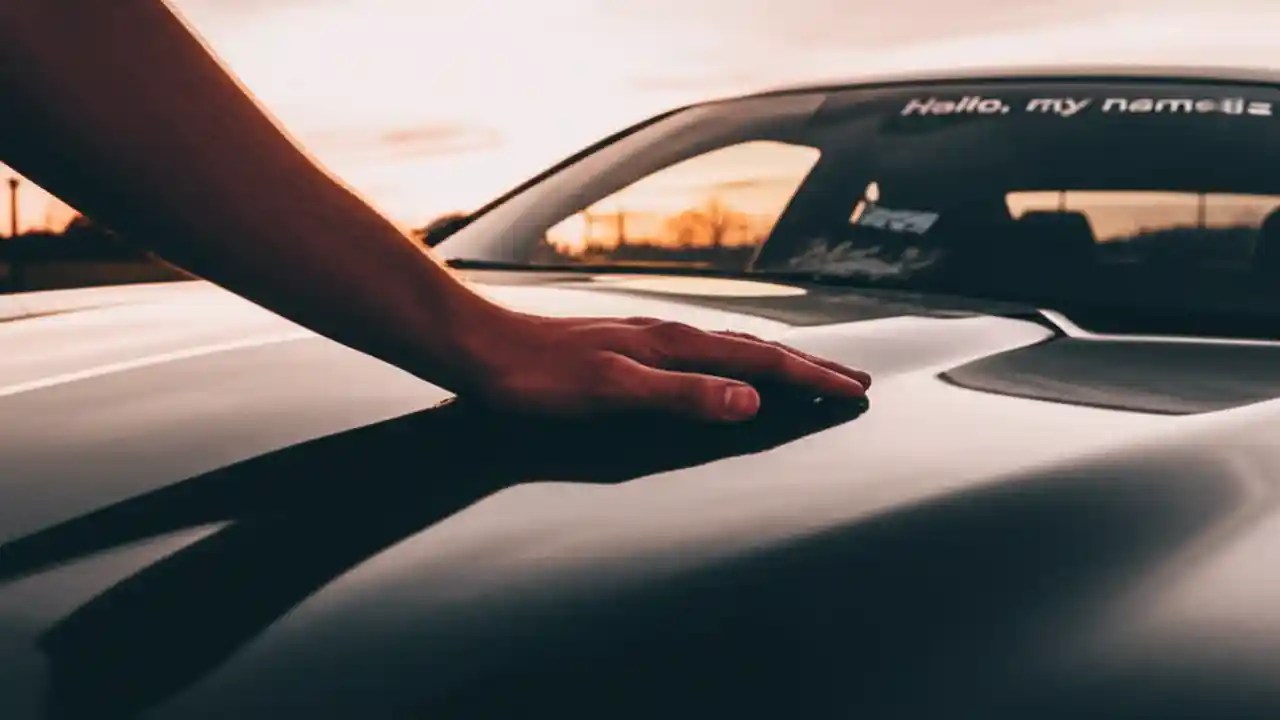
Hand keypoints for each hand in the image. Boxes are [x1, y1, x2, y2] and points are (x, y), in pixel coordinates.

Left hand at [450, 307, 869, 422]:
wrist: (482, 348)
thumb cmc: (539, 377)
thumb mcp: (613, 391)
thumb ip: (682, 395)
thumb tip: (750, 399)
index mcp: (674, 345)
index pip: (760, 361)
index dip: (810, 377)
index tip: (852, 390)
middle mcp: (669, 334)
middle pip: (755, 348)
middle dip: (808, 365)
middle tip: (852, 379)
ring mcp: (649, 337)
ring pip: (730, 347)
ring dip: (775, 360)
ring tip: (805, 370)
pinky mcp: (629, 346)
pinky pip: (702, 351)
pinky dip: (734, 360)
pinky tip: (723, 365)